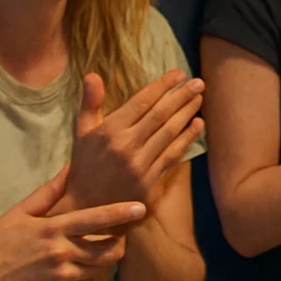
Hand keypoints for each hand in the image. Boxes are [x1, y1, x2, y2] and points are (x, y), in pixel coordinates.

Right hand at [0, 166, 141, 280]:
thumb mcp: (16, 215)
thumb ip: (47, 193)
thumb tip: (70, 168)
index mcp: (51, 230)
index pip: (94, 219)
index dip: (121, 212)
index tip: (141, 207)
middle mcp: (60, 255)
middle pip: (108, 248)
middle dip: (120, 242)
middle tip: (119, 236)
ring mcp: (61, 280)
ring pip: (103, 270)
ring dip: (109, 262)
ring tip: (105, 253)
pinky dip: (96, 280)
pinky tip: (90, 272)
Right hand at [68, 71, 204, 210]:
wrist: (86, 206)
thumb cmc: (85, 164)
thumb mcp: (81, 132)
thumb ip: (90, 103)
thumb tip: (92, 75)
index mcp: (109, 131)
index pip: (142, 102)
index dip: (162, 86)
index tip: (179, 74)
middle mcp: (126, 147)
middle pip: (160, 115)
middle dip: (182, 96)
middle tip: (199, 83)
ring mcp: (139, 166)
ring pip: (170, 134)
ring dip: (187, 114)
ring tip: (199, 98)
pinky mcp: (149, 182)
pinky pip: (173, 155)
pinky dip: (187, 139)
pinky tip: (198, 125)